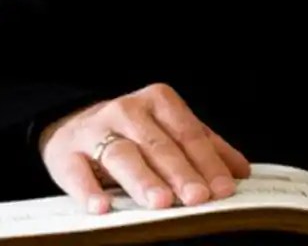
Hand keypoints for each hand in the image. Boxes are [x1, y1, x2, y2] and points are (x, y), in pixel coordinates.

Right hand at [38, 83, 251, 214]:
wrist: (74, 126)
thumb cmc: (134, 133)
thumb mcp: (170, 131)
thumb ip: (205, 148)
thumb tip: (241, 171)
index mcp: (158, 101)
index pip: (188, 133)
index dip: (207, 162)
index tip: (223, 188)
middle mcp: (127, 110)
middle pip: (158, 145)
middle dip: (180, 172)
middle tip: (197, 198)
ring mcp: (95, 131)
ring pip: (122, 155)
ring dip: (142, 180)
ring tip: (161, 202)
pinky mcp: (66, 154)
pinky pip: (77, 172)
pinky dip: (88, 190)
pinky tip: (102, 207)